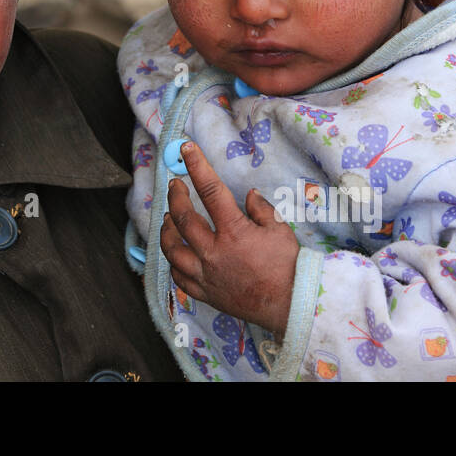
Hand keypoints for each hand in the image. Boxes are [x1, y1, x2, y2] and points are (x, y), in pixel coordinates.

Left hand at [160, 139, 299, 337]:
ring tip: (167, 218)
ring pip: (172, 249)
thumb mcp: (280, 230)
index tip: (186, 149)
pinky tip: (175, 253)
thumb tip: (248, 195)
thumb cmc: (288, 267)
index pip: (209, 190)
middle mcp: (213, 252)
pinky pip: (179, 277)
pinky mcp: (205, 293)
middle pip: (183, 218)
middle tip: (175, 185)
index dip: (197, 166)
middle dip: (176, 196)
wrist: (290, 306)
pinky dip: (173, 263)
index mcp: (233, 231)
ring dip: (166, 230)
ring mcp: (205, 274)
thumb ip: (261, 209)